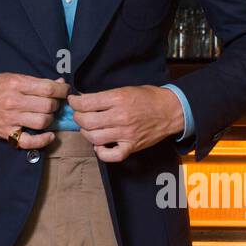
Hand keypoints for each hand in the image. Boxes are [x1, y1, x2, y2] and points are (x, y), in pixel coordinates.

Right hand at [0, 73, 68, 148]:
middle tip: (54, 103)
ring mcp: (10, 119)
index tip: (65, 91)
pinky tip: (49, 135)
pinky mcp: (6, 133)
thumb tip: (58, 83)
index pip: (47, 88)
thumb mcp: (12, 77)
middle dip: (56, 104)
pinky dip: (43, 140)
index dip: (62, 90)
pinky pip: (29, 141)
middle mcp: (13, 101)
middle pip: (48, 106)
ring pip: (42, 122)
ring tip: (47, 115)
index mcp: (15, 84)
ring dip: (50, 119)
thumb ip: (35, 82)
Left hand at [68, 85, 183, 162]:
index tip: (73, 101)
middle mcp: (121, 117)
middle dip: (77, 117)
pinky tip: (99, 145)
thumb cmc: (148, 97)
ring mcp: (126, 134)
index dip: (75, 102)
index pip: (86, 103)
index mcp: (118, 99)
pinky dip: (101, 152)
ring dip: (86, 133)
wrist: (171, 110)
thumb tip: (84, 99)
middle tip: (79, 114)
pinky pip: (112, 156)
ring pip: (95, 138)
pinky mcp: (132, 146)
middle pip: (87, 121)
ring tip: (87, 128)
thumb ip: (105, 96)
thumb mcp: (125, 89)